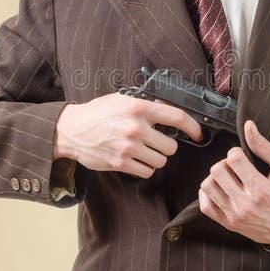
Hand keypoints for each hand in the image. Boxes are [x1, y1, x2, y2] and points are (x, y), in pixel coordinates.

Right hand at [52, 94, 202, 177]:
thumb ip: (144, 103)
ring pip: (161, 161)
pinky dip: (144, 168)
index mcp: (139, 108)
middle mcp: (136, 127)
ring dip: (156, 158)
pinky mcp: (120, 163)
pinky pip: (146, 171)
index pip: (177, 117)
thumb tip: (167, 106)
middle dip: (167, 146)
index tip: (198, 134)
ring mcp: (128, 147)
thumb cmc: (97, 113)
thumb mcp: (121, 99)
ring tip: (143, 150)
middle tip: (156, 142)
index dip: (193, 127)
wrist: (71, 130)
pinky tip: (135, 159)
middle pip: (171, 146)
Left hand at [198, 119, 269, 252]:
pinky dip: (209, 194)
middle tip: (235, 167)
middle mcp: (245, 204)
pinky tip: (221, 190)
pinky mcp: (229, 224)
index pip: (233, 159)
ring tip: (229, 178)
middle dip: (225, 163)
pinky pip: (205, 205)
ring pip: (208, 186)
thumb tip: (248, 127)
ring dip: (216, 178)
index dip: (236, 152)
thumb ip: (266, 147)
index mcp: (260, 189)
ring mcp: (235, 216)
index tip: (243, 156)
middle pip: (217, 171)